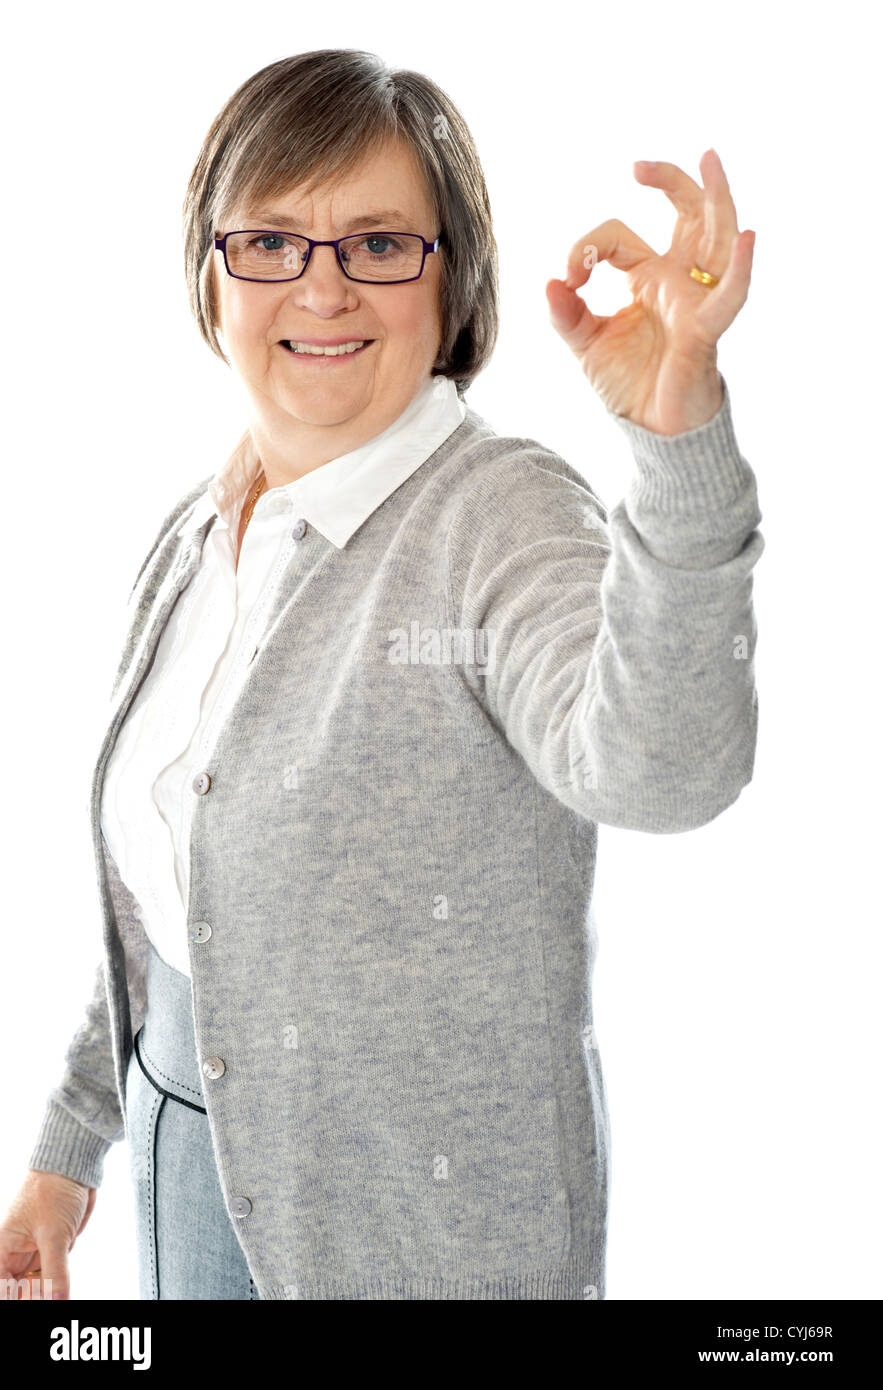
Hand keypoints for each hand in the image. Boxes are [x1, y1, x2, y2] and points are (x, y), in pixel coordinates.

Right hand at [0, 1170, 95, 1299]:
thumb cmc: (54, 1191)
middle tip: (49, 1298)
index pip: (2, 1285)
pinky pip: (54, 1270)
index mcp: (5, 1247)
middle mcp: (18, 1250)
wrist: (74, 1166)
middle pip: (18, 1287)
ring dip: (46, 1290)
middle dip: (30, 1295)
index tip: (27, 1299)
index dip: (12, 1296)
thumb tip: (57, 1301)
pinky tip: (62, 1289)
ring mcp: (37, 1247)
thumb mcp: (54, 1235)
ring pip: (37, 1281)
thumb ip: (55, 1272)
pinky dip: (58, 1280)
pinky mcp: (56, 1243)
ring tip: (56, 1289)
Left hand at [545, 148, 754, 435]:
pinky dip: (739, 269)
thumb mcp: (585, 344)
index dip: (586, 249)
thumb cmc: (629, 382)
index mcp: (648, 276)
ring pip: (717, 237)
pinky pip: (729, 296)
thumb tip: (549, 283)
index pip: (618, 236)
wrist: (650, 428)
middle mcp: (678, 279)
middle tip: (639, 166)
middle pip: (688, 214)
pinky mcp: (706, 330)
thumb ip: (566, 314)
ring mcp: (696, 301)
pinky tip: (747, 239)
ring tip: (711, 159)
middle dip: (671, 182)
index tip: (567, 277)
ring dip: (717, 198)